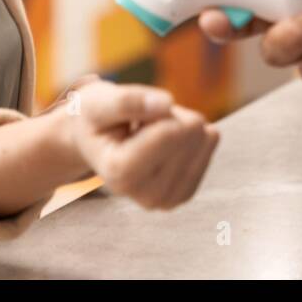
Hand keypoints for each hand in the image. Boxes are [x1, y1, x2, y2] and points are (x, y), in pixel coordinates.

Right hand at [61, 79, 219, 209]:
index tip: (138, 109)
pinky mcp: (182, 195)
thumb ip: (127, 101)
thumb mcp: (99, 102)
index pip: (169, 132)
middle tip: (141, 121)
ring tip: (151, 129)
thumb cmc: (94, 117)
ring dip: (181, 123)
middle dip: (170, 115)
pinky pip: (207, 149)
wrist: (94, 139)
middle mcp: (144, 196)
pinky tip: (169, 137)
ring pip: (202, 140)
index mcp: (119, 173)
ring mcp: (165, 200)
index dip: (162, 108)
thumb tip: (166, 103)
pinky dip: (192, 134)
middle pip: (188, 134)